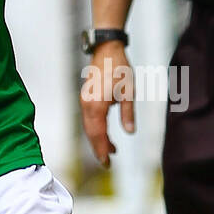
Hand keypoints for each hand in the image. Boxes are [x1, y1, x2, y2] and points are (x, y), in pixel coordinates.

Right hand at [79, 42, 133, 167]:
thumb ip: (128, 113)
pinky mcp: (86, 98)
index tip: (107, 163)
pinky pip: (89, 119)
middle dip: (98, 149)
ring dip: (98, 139)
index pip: (98, 134)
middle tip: (107, 163)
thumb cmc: (119, 68)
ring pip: (89, 127)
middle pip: (91, 133)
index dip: (102, 149)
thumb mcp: (129, 91)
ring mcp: (84, 101)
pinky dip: (96, 129)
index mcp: (97, 105)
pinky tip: (106, 134)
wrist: (107, 50)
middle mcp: (87, 104)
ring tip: (111, 150)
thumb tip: (130, 131)